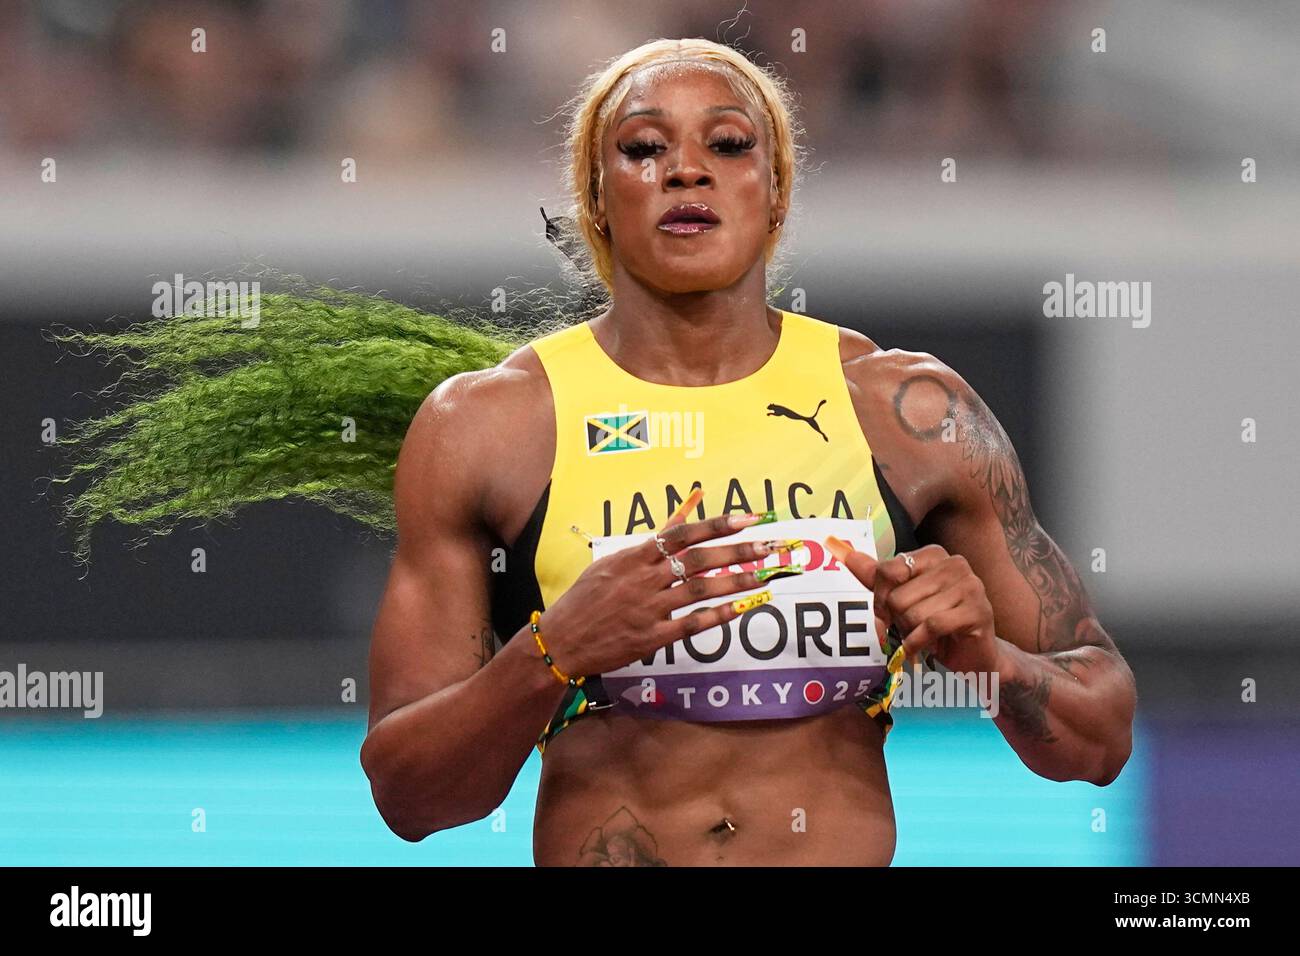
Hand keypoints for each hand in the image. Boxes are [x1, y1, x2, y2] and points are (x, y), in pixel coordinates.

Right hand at [539, 507, 785, 676]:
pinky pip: (691, 624)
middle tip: (769, 546)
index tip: (748, 519)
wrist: (561, 640)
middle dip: (738, 551)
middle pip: (698, 560)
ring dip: (735, 581)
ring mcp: (649, 609)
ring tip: (763, 576)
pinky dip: (718, 615)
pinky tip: (741, 608)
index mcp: (634, 556)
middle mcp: (644, 579)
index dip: (717, 525)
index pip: (683, 534)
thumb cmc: (587, 596)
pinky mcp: (651, 638)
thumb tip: (689, 505)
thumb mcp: (615, 559)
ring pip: (700, 590)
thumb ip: (655, 536)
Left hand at [827, 538, 998, 674]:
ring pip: (914, 613)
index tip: (885, 614)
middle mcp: (954, 564)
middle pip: (898, 596)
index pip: (887, 570)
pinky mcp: (977, 611)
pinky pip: (931, 626)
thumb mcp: (904, 598)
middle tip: (910, 629)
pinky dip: (920, 642)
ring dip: (911, 634)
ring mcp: (970, 586)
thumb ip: (877, 576)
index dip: (879, 599)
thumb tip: (845, 553)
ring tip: (922, 637)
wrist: (973, 656)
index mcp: (933, 555)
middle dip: (898, 621)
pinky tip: (924, 648)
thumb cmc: (936, 625)